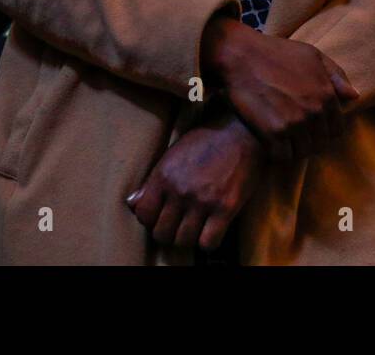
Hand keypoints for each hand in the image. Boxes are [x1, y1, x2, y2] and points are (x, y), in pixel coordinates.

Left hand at [126, 115, 264, 251]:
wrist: (242, 131)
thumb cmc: (206, 140)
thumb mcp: (173, 154)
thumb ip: (152, 180)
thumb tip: (132, 203)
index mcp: (163, 175)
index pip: (143, 215)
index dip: (150, 220)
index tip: (160, 217)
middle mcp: (180, 190)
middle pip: (162, 233)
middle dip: (168, 233)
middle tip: (177, 226)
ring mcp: (203, 201)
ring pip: (183, 241)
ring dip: (188, 239)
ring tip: (194, 229)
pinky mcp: (226, 208)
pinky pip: (209, 243)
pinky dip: (208, 242)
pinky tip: (211, 231)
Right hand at [201, 15, 356, 160]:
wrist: (240, 55)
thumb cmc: (275, 51)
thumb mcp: (312, 55)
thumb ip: (336, 75)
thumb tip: (353, 96)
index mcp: (326, 94)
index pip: (337, 129)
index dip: (325, 130)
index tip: (312, 127)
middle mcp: (314, 112)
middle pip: (321, 143)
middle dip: (310, 140)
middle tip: (295, 134)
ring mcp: (295, 124)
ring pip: (303, 152)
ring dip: (294, 148)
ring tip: (283, 139)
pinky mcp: (273, 133)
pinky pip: (283, 156)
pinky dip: (277, 153)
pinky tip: (270, 142)